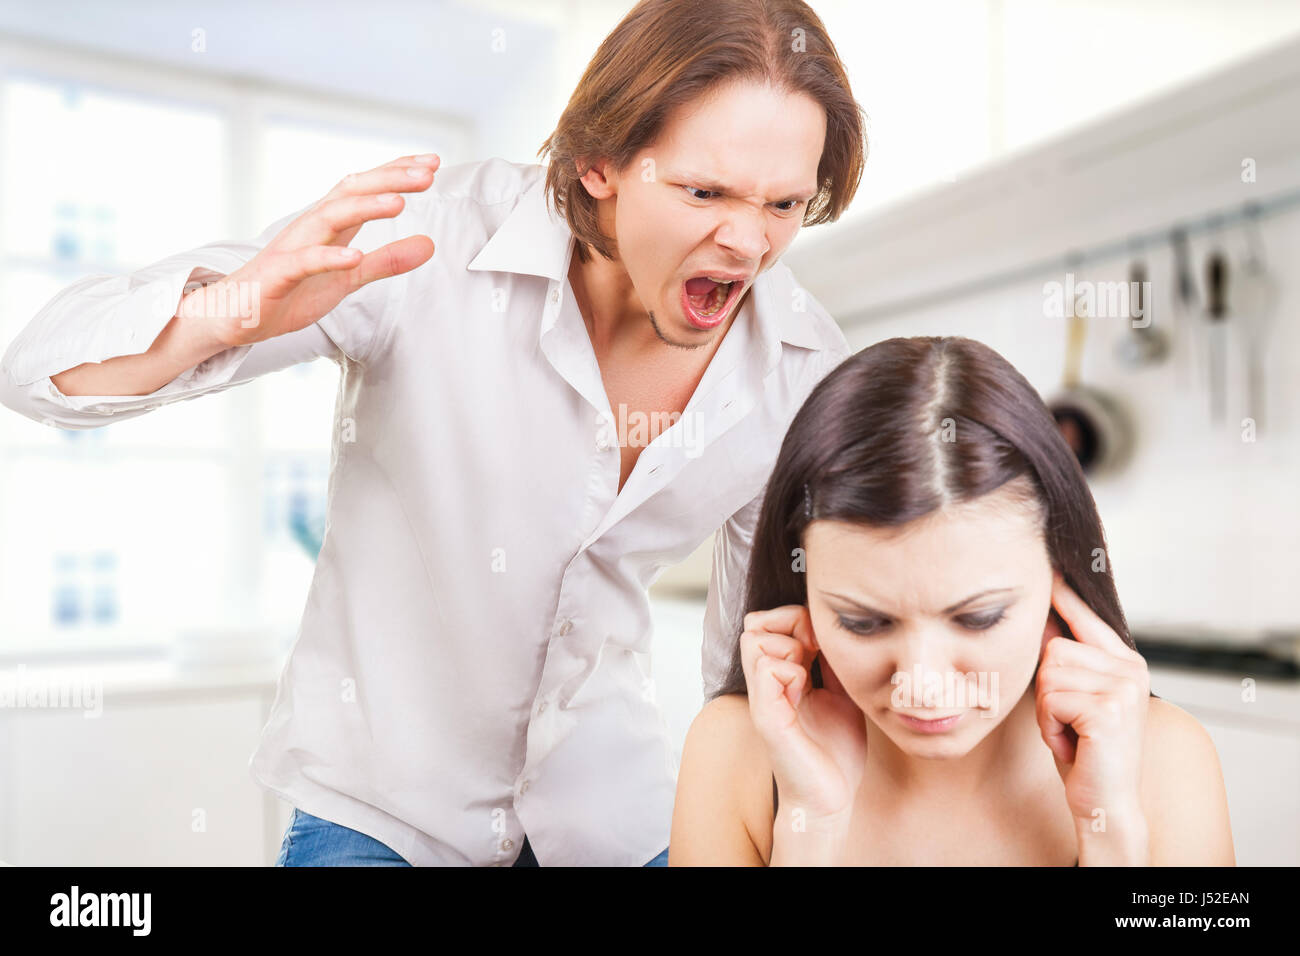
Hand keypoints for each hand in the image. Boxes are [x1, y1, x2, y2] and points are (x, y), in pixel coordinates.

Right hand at [186, 154, 439, 348]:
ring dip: (365, 208)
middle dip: (389, 179)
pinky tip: (354, 257)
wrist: (234, 315)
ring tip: (398, 202)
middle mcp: (312, 227)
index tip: (433, 162)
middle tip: (426, 173)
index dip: (397, 173)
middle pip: (351, 192)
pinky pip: (304, 262)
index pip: (365, 188)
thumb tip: (429, 245)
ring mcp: (293, 248)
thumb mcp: (349, 279)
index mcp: (329, 225)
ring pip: (329, 218)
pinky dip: (328, 257)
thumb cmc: (289, 291)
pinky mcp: (278, 275)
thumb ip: (387, 261)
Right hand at [740, 605, 867, 824]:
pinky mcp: (766, 717)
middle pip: (754, 624)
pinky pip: (766, 670)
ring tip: (807, 675)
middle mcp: (765, 685)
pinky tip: (803, 692)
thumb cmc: (834, 752)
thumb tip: (832, 631)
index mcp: (781, 678)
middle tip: (814, 651)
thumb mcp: (841, 693)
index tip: (821, 642)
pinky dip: (789, 671)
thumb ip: (831, 663)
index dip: (795, 619)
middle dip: (789, 624)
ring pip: (754, 640)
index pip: (767, 622)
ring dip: (788, 647)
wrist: (831, 799)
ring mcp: (762, 700)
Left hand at [1035, 571, 1149, 832]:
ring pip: (1048, 674)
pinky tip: (1072, 744)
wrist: (1106, 802)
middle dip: (1046, 690)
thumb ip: (1063, 659)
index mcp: (1125, 662)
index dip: (1064, 596)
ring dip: (1047, 711)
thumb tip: (1038, 615)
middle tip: (1068, 721)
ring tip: (1071, 732)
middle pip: (1053, 648)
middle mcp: (1130, 669)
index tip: (1049, 568)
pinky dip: (1050, 727)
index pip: (1087, 617)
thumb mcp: (1073, 697)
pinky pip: (1051, 700)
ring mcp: (1123, 688)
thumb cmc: (1085, 751)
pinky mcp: (1108, 710)